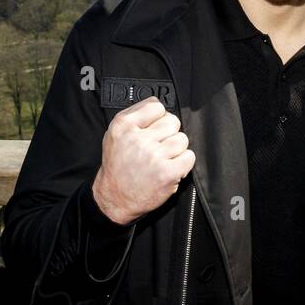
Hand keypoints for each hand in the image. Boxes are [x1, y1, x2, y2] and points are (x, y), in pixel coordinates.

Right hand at [91, 96, 194, 225]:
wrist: (115, 198)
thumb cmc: (117, 167)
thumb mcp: (115, 135)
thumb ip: (135, 116)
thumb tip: (159, 106)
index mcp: (123, 126)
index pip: (156, 106)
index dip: (158, 118)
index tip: (153, 129)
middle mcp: (138, 139)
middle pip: (172, 122)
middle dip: (168, 133)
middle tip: (158, 146)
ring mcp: (153, 156)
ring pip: (182, 139)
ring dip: (176, 149)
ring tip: (162, 159)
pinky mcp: (167, 173)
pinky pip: (189, 157)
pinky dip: (183, 163)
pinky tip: (170, 167)